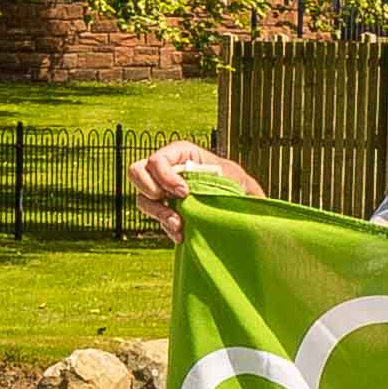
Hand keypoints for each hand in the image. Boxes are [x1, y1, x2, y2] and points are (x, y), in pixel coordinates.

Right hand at [128, 139, 260, 242]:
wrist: (233, 205)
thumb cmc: (237, 185)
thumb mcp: (241, 181)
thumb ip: (241, 184)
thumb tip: (251, 196)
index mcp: (181, 153)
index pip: (158, 159)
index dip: (165, 176)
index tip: (185, 192)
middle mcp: (166, 169)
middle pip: (136, 172)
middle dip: (150, 190)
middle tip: (172, 204)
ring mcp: (161, 189)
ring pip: (142, 199)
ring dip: (158, 214)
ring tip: (179, 226)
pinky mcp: (163, 208)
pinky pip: (153, 218)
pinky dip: (166, 228)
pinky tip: (182, 235)